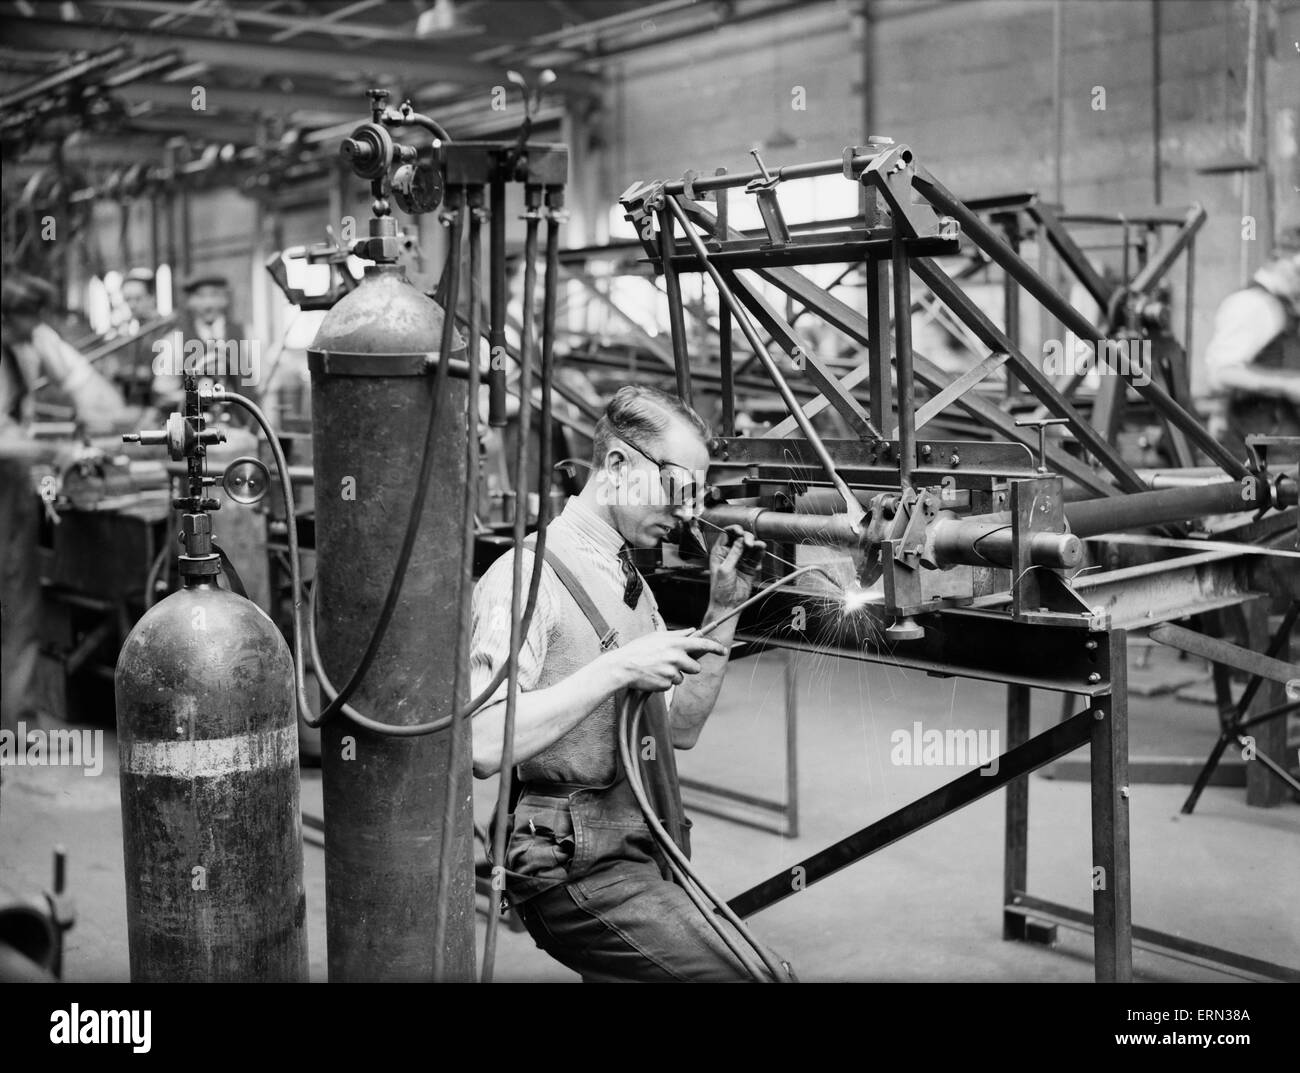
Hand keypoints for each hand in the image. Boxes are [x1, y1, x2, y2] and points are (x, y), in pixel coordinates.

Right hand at [604, 628, 727, 692]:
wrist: (623, 666)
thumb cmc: (638, 650)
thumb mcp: (658, 636)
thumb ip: (678, 634)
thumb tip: (693, 630)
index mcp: (676, 644)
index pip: (702, 644)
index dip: (715, 647)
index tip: (723, 650)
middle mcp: (677, 657)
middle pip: (695, 667)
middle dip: (687, 667)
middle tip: (672, 663)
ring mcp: (672, 672)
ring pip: (682, 677)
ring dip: (674, 675)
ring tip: (658, 668)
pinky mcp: (666, 684)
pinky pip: (671, 685)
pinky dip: (664, 682)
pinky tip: (653, 675)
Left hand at [707, 524, 765, 609]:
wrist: (728, 604)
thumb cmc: (720, 589)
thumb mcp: (725, 569)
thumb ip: (733, 554)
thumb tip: (740, 540)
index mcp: (720, 552)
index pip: (727, 534)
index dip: (734, 530)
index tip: (740, 532)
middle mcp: (731, 554)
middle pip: (741, 538)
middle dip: (747, 538)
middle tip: (750, 544)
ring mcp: (741, 560)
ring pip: (751, 547)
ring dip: (756, 545)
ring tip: (761, 546)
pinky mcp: (750, 568)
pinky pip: (757, 558)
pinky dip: (760, 555)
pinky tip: (760, 557)